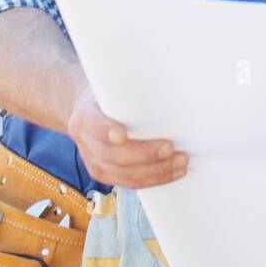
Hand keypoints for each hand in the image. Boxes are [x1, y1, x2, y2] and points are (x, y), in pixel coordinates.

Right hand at [67, 81, 187, 187]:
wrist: (87, 111)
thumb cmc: (110, 95)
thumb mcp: (112, 86)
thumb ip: (130, 90)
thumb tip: (171, 85)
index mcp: (85, 115)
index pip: (92, 124)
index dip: (105, 131)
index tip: (122, 135)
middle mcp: (84, 140)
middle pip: (111, 154)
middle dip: (144, 154)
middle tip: (170, 148)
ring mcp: (92, 160)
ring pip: (123, 173)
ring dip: (155, 171)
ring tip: (181, 162)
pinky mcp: (104, 173)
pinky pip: (129, 182)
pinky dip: (154, 179)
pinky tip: (174, 172)